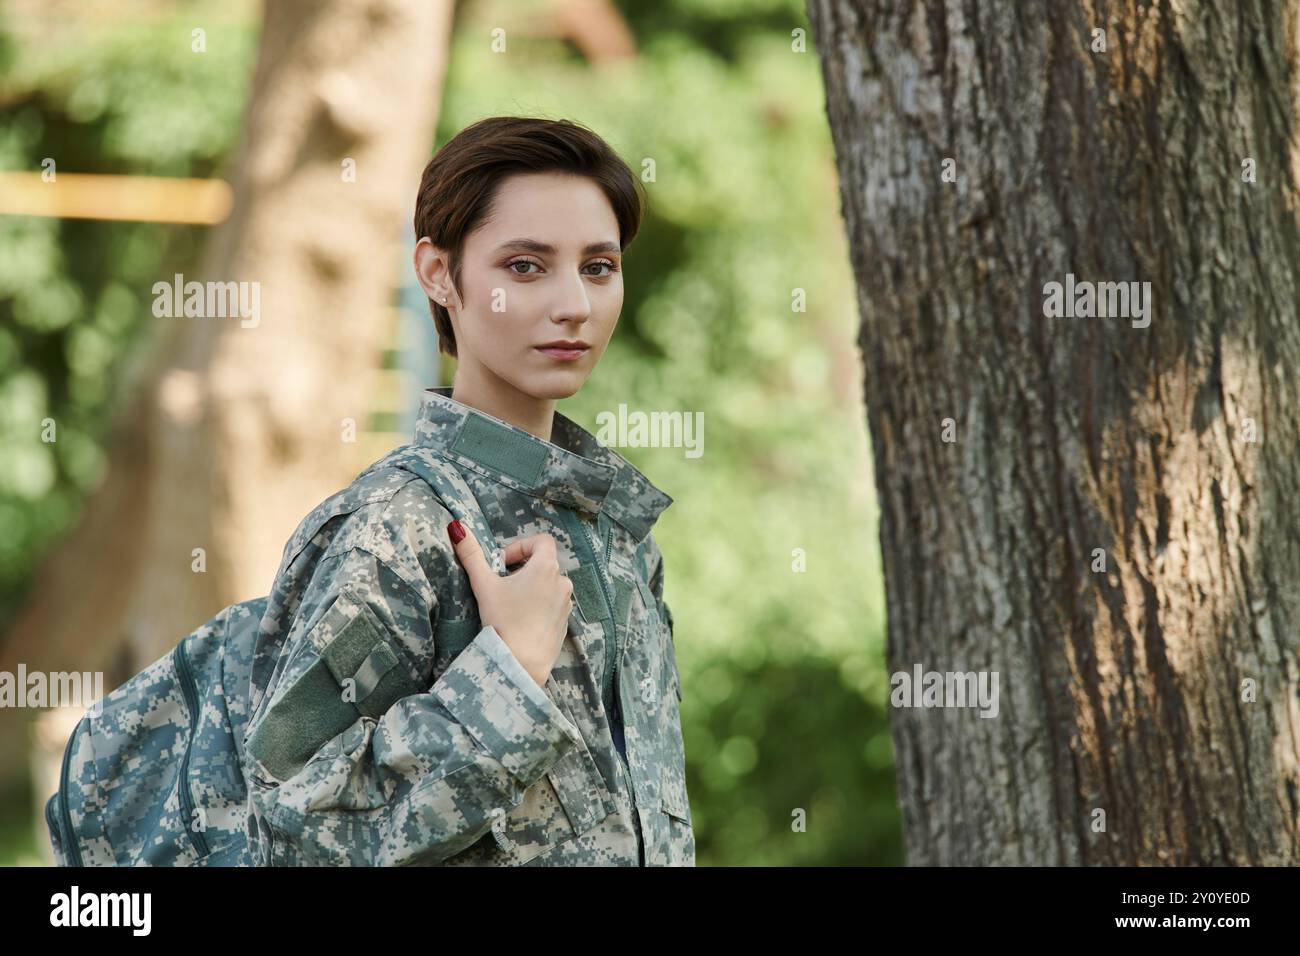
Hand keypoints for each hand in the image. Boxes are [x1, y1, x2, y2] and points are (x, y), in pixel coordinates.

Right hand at [447, 520, 572, 687]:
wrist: (521, 663)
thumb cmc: (503, 620)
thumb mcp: (484, 585)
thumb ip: (471, 554)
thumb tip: (456, 527)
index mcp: (547, 567)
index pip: (541, 541)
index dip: (520, 547)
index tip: (502, 564)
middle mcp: (562, 582)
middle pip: (544, 563)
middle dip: (522, 568)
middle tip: (501, 584)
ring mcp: (566, 604)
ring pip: (548, 584)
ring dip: (531, 587)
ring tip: (509, 603)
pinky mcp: (565, 623)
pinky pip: (552, 604)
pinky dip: (538, 605)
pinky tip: (520, 620)